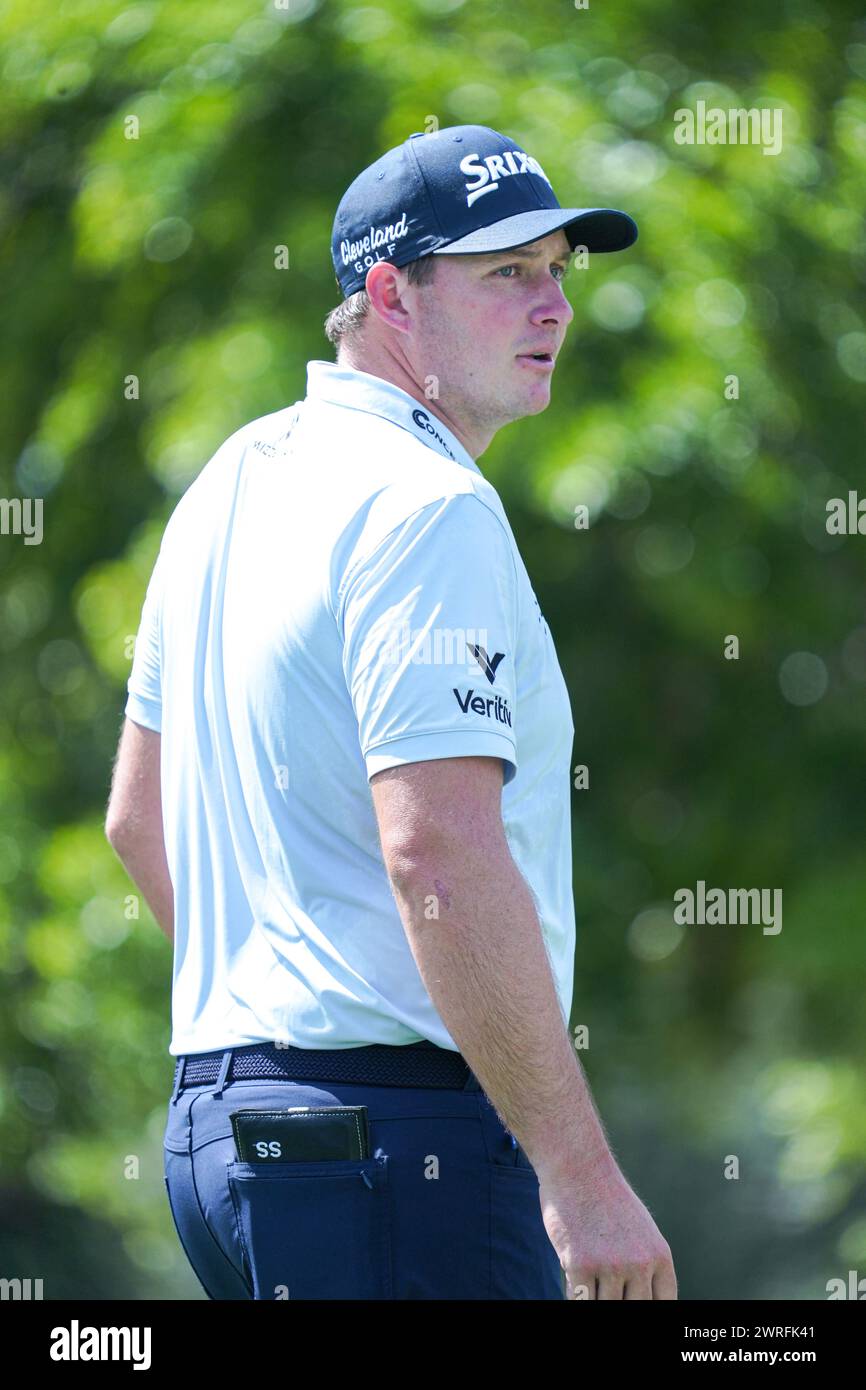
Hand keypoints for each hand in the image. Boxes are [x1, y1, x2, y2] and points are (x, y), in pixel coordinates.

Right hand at [538, 1157, 676, 1299]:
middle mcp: (639, 1263)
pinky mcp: (580, 1264)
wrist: (577, 1166)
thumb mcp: (640, 1227)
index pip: (662, 1303)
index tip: (630, 1298)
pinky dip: (576, 1295)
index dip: (646, 1306)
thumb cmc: (604, 1198)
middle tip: (608, 1287)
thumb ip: (646, 1262)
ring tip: (590, 1277)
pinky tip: (574, 1278)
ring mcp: (610, 1265)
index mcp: (659, 1255)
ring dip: (595, 1295)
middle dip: (619, 1301)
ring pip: (605, 1307)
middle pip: (634, 1309)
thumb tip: (644, 1295)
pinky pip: (579, 1300)